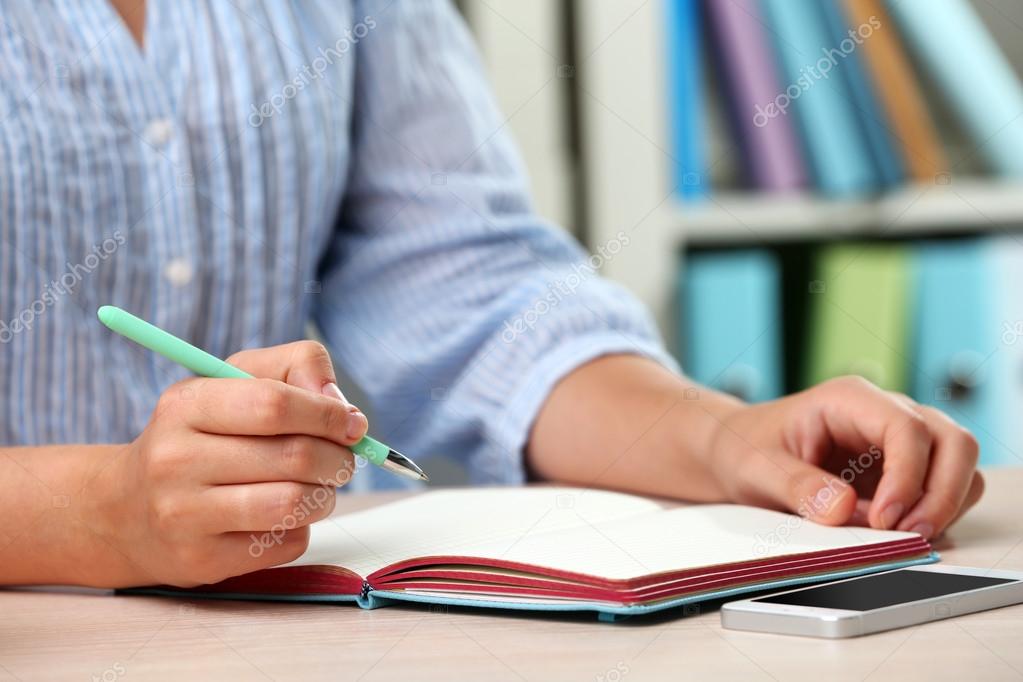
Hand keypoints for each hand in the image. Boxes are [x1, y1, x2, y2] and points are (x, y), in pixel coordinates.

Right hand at [84, 341, 366, 587]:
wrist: (127, 511)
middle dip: (338, 457)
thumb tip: (342, 407)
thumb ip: (297, 367)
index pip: (274, 404)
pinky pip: (285, 544)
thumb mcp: (235, 379)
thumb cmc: (202, 435)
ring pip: (294, 504)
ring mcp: (183, 515)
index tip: (351, 423)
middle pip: (294, 457)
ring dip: (326, 495)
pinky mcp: (200, 560)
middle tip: (342, 459)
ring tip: (319, 487)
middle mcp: (175, 460)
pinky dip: (301, 527)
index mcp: (186, 405)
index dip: (327, 414)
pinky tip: (282, 517)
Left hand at [705, 376, 984, 538]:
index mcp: (848, 400)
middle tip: (907, 535)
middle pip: (952, 441)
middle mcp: (883, 413)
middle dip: (941, 493)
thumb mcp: (755, 467)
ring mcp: (899, 442)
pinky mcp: (902, 471)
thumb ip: (795, 486)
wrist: (737, 452)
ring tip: (901, 536)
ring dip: (943, 505)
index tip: (884, 519)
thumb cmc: (746, 449)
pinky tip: (897, 532)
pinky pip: (943, 489)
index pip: (907, 427)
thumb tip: (841, 509)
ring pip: (958, 464)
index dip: (907, 476)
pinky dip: (935, 513)